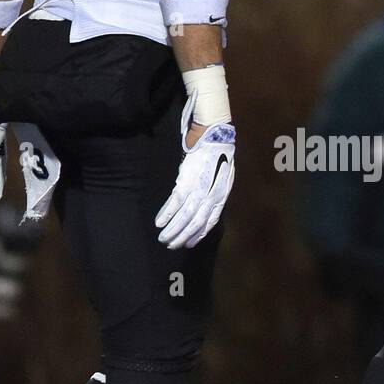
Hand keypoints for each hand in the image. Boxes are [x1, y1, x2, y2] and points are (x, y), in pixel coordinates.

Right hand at [155, 100, 235, 249]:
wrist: (214, 138)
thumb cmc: (218, 157)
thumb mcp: (223, 178)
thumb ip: (215, 194)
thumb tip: (205, 207)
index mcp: (221, 197)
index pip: (210, 221)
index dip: (198, 235)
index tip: (189, 244)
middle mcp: (211, 197)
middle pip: (195, 223)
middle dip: (183, 236)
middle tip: (172, 245)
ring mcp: (198, 190)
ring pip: (184, 217)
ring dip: (173, 229)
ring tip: (163, 238)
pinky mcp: (186, 182)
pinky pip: (175, 203)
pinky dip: (166, 214)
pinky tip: (159, 222)